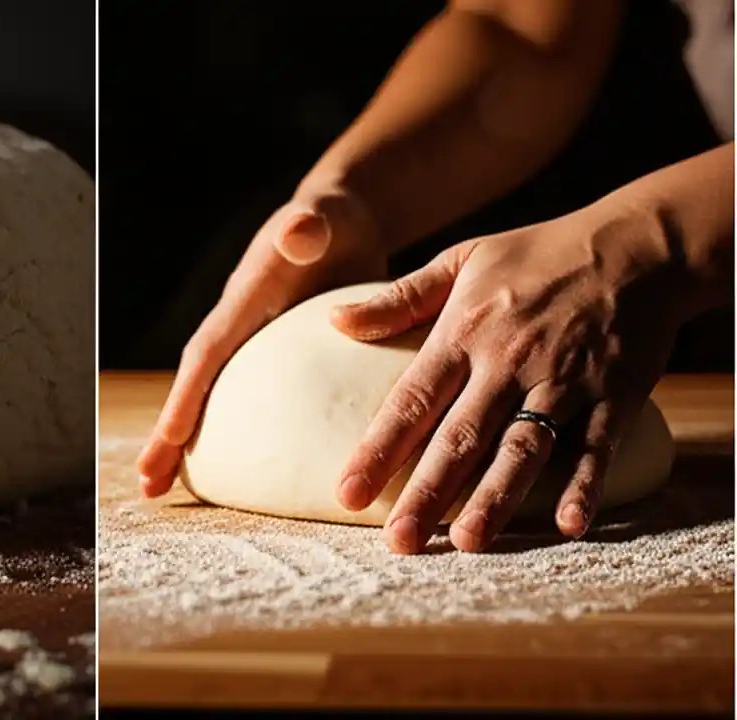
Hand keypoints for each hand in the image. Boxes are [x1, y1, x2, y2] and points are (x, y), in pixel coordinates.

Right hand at [138, 180, 386, 497]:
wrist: (333, 223)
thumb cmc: (331, 223)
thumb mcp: (323, 219)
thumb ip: (309, 226)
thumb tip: (299, 229)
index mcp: (243, 298)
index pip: (210, 350)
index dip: (187, 393)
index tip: (169, 435)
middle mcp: (233, 325)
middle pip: (193, 385)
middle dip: (167, 433)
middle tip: (146, 481)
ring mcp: (243, 344)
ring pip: (206, 399)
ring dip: (179, 444)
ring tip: (157, 490)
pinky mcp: (261, 360)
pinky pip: (234, 403)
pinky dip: (216, 436)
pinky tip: (215, 475)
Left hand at [331, 200, 687, 553]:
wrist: (638, 245)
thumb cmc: (538, 255)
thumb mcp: (461, 260)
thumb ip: (398, 299)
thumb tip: (333, 320)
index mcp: (464, 331)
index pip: (411, 400)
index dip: (378, 449)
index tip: (348, 493)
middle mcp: (509, 361)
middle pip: (461, 436)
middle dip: (427, 491)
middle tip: (399, 541)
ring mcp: (563, 380)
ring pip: (523, 447)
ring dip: (496, 497)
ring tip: (467, 541)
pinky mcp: (615, 394)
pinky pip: (596, 446)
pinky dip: (584, 485)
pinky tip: (567, 524)